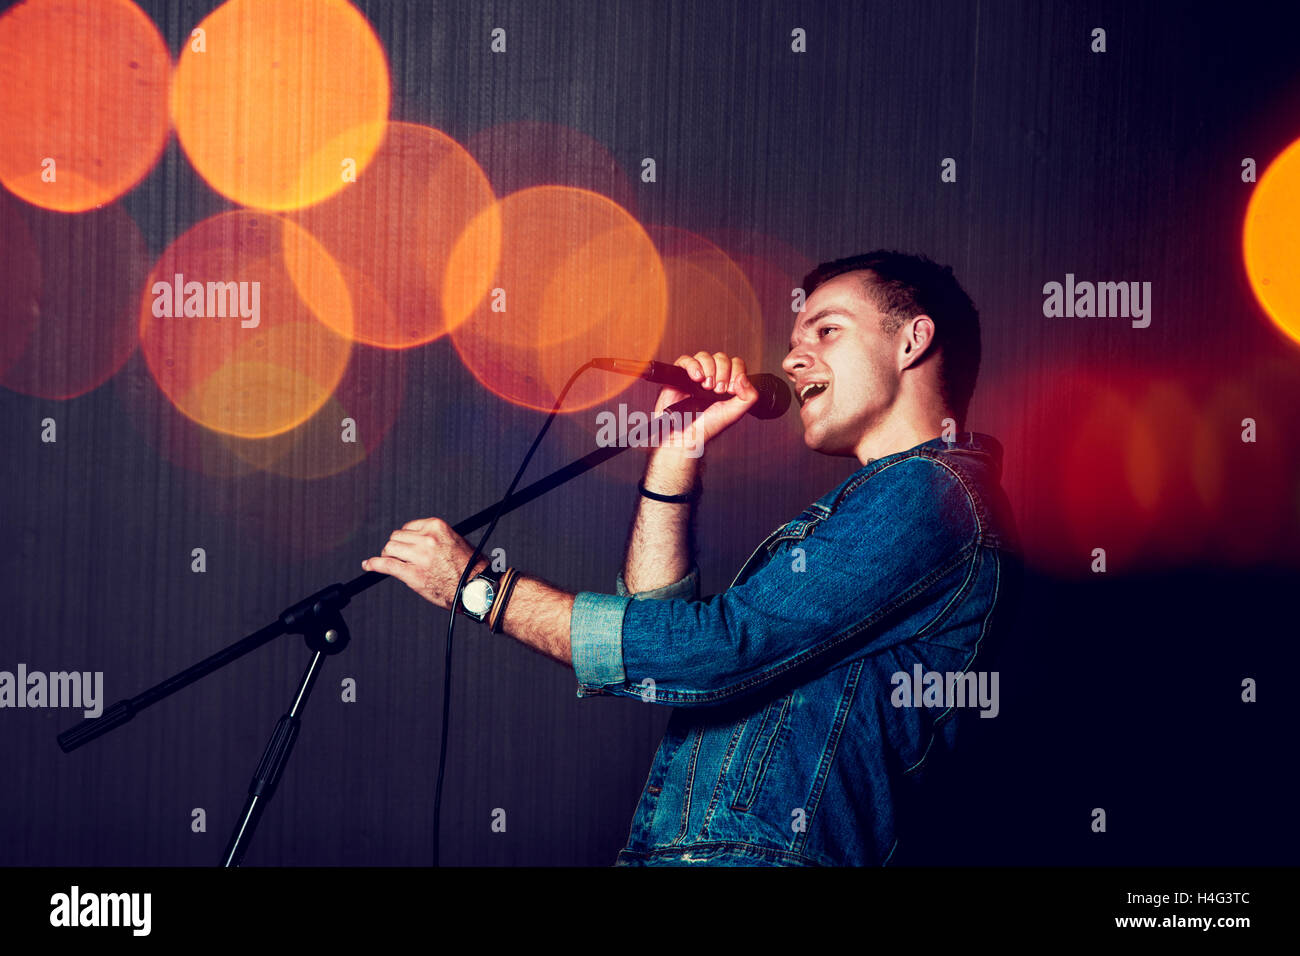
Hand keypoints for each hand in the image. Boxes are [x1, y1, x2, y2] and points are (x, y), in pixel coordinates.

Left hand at [361, 517, 487, 610]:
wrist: (477, 588)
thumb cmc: (472, 568)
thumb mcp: (457, 541)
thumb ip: (437, 538)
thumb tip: (419, 541)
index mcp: (438, 527)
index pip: (409, 527)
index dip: (406, 538)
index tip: (406, 545)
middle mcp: (426, 539)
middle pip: (396, 537)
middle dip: (396, 547)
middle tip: (399, 556)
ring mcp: (418, 556)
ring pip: (389, 549)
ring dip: (388, 555)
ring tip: (392, 562)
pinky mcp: (412, 574)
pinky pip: (386, 565)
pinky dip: (373, 564)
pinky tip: (368, 565)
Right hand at [655, 351, 758, 452]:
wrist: (686, 434)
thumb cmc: (707, 426)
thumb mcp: (734, 413)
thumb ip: (748, 397)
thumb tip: (743, 378)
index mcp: (726, 383)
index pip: (736, 364)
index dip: (736, 372)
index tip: (732, 389)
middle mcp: (712, 377)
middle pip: (721, 357)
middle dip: (722, 373)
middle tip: (717, 390)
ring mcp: (696, 375)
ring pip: (705, 356)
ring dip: (709, 369)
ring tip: (706, 387)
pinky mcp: (679, 376)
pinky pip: (686, 360)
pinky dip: (693, 366)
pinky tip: (696, 378)